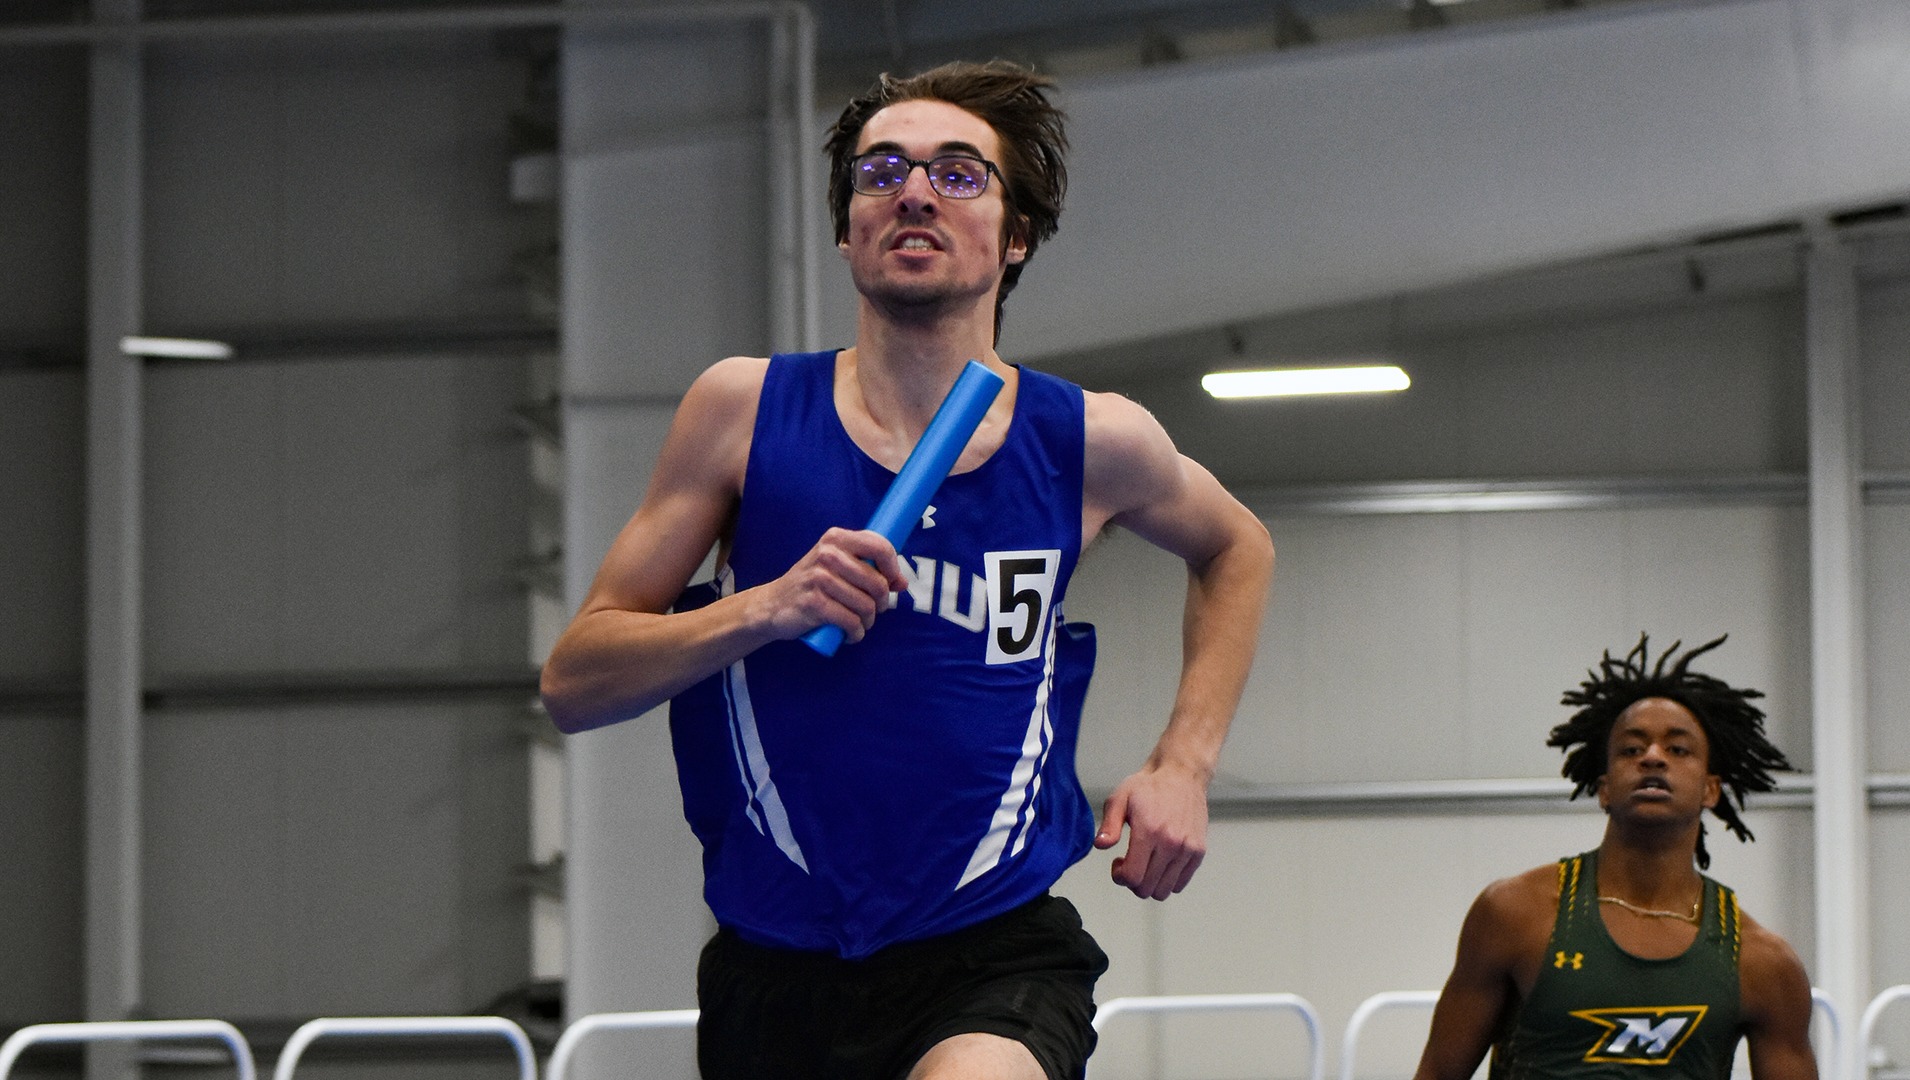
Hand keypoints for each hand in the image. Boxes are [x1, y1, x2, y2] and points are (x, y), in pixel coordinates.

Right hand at [760, 527, 907, 643]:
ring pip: (866, 606)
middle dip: (881, 603)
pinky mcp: (814, 604)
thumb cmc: (812, 585)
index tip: (891, 583)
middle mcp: (828, 554)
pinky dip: (855, 633)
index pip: (880, 546)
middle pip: (877, 582)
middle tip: (872, 610)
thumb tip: (902, 583)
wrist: (772, 605)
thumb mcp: (837, 566)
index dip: (893, 568)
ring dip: (868, 621)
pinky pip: (852, 622)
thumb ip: (868, 568)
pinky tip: (850, 634)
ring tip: (858, 622)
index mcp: (836, 538)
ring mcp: (820, 578)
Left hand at [1094, 760, 1209, 899]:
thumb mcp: (1120, 798)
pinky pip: (1180, 884)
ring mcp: (1187, 849)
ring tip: (1145, 863)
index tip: (1118, 862)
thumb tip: (1100, 845)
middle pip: (1146, 889)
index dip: (1119, 876)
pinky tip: (1160, 862)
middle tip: (1130, 862)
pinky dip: (1167, 880)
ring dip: (1149, 884)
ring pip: (1163, 891)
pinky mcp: (1198, 852)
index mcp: (1149, 831)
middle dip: (1132, 881)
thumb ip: (1109, 824)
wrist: (1182, 774)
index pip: (1132, 877)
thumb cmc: (1148, 786)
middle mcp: (1171, 844)